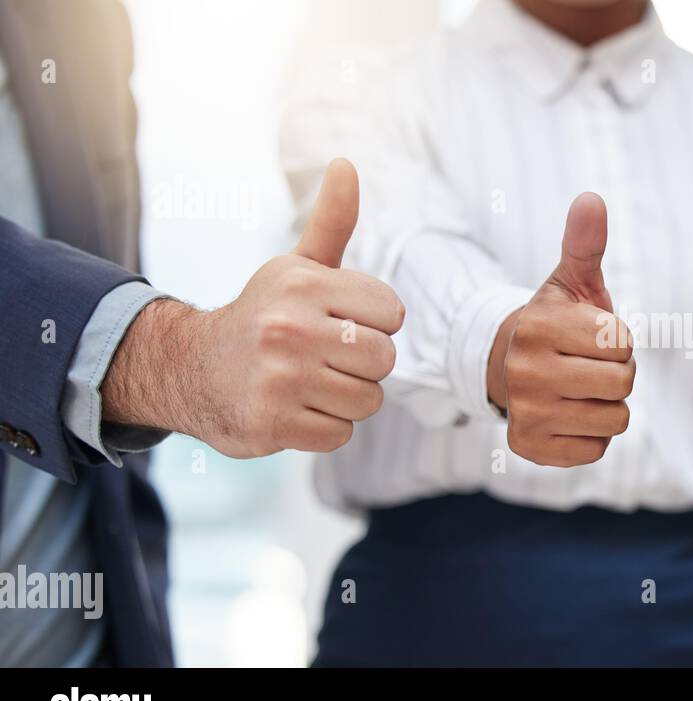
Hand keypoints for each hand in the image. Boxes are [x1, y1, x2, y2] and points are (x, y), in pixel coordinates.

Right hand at [103, 158, 405, 456]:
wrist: (191, 368)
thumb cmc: (265, 315)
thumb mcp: (296, 266)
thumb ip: (332, 222)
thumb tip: (347, 163)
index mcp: (303, 284)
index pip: (393, 313)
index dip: (374, 323)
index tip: (339, 322)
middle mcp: (290, 328)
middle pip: (384, 360)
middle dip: (363, 365)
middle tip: (324, 358)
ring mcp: (280, 378)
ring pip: (368, 400)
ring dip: (345, 399)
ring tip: (309, 383)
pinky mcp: (271, 423)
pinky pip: (340, 434)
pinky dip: (324, 428)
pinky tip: (294, 408)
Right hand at [486, 192, 634, 466]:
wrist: (509, 368)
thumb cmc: (556, 323)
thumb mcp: (571, 280)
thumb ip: (585, 242)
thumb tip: (592, 198)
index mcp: (539, 325)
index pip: (622, 343)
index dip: (618, 340)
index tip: (592, 337)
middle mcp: (525, 370)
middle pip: (624, 382)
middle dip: (618, 373)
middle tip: (589, 365)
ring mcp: (525, 412)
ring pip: (616, 419)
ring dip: (608, 405)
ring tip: (580, 389)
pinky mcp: (529, 447)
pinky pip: (596, 449)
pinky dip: (593, 435)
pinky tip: (569, 415)